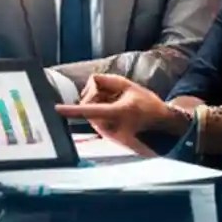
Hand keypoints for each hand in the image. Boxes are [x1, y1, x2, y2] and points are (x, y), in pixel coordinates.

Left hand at [54, 74, 177, 154]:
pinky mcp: (109, 140)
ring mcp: (110, 136)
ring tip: (120, 105)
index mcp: (118, 112)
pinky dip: (102, 115)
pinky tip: (119, 114)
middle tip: (113, 94)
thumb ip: (108, 81)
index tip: (57, 110)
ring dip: (99, 105)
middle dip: (95, 96)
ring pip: (91, 114)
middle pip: (89, 106)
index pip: (89, 110)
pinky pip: (97, 122)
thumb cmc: (149, 106)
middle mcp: (112, 127)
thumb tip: (90, 84)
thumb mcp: (131, 87)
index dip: (71, 110)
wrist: (164, 129)